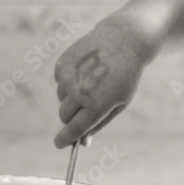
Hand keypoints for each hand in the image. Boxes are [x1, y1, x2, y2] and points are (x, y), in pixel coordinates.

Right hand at [53, 19, 147, 147]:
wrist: (121, 40)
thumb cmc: (124, 76)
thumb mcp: (119, 103)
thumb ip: (99, 123)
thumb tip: (83, 142)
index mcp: (96, 105)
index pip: (74, 129)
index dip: (65, 139)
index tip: (59, 144)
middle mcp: (78, 92)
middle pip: (64, 116)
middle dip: (72, 117)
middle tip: (86, 107)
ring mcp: (67, 77)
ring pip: (62, 99)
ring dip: (72, 97)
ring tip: (92, 82)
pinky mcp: (61, 65)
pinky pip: (60, 83)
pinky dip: (69, 81)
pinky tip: (85, 70)